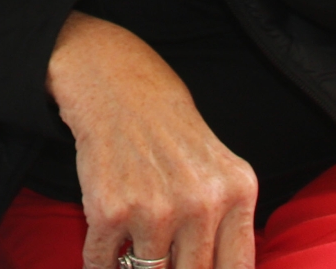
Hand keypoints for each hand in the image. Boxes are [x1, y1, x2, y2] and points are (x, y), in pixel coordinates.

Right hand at [49, 13, 255, 268]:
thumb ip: (228, 223)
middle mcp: (200, 203)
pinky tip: (102, 253)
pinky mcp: (109, 210)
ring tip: (132, 251)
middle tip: (161, 261)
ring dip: (135, 268)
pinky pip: (101, 263)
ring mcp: (154, 209)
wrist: (115, 84)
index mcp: (236, 192)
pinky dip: (99, 265)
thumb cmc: (168, 131)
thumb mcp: (218, 169)